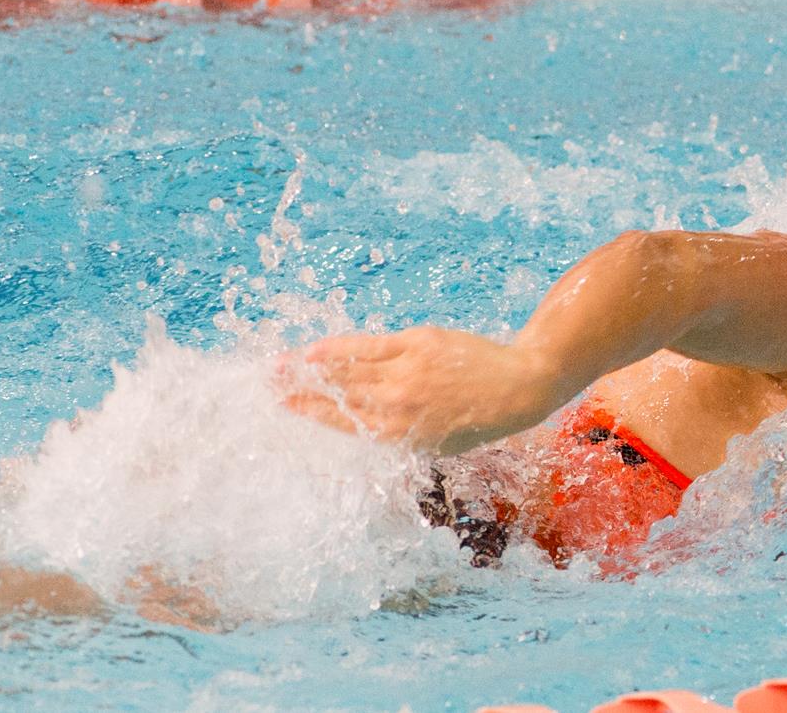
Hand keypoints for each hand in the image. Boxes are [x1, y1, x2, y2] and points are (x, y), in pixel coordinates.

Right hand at [281, 326, 553, 454]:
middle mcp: (396, 406)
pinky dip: (340, 348)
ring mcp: (404, 374)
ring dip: (309, 367)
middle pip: (336, 395)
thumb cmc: (479, 418)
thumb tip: (362, 422)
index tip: (282, 404)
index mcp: (399, 435)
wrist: (519, 387)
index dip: (308, 411)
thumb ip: (397, 432)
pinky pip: (369, 346)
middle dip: (298, 387)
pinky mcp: (416, 345)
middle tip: (267, 381)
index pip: (342, 422)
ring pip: (347, 370)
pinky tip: (317, 348)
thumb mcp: (436, 442)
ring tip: (282, 364)